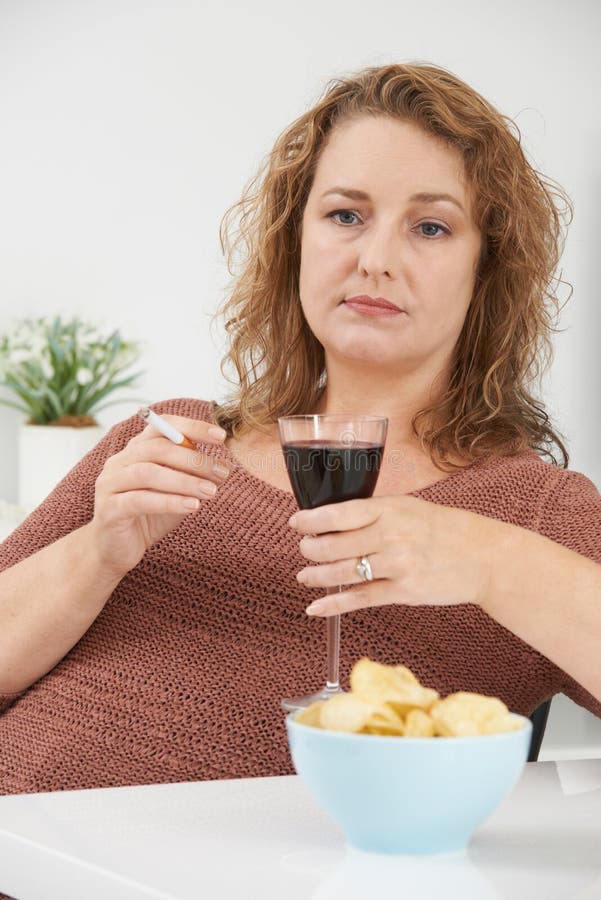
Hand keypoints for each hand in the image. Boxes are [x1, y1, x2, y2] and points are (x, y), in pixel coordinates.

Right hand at [89, 415, 229, 577]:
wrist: (116, 550)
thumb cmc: (149, 516)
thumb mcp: (176, 492)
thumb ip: (193, 476)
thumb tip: (223, 467)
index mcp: (136, 449)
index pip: (163, 426)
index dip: (192, 428)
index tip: (221, 437)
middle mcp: (120, 461)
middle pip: (157, 448)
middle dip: (194, 459)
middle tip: (222, 471)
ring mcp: (111, 484)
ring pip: (148, 473)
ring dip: (184, 481)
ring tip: (211, 491)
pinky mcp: (109, 509)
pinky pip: (140, 501)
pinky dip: (169, 502)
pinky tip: (193, 506)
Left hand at [288, 495, 508, 616]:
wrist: (484, 557)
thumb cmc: (446, 529)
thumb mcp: (409, 508)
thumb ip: (376, 513)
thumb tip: (335, 520)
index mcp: (390, 509)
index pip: (339, 513)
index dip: (311, 520)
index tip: (296, 522)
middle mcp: (391, 535)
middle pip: (334, 545)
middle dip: (310, 548)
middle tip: (303, 549)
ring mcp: (397, 564)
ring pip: (342, 572)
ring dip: (316, 575)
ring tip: (304, 575)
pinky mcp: (404, 591)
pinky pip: (360, 598)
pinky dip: (333, 605)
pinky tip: (315, 608)